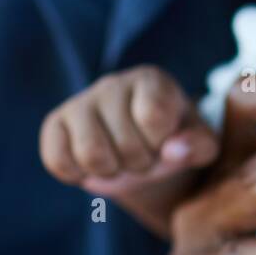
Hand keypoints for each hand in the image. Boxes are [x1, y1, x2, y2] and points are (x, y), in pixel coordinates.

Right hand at [39, 66, 218, 227]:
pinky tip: (93, 166)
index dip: (163, 143)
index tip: (166, 141)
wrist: (141, 145)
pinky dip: (78, 174)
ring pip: (90, 154)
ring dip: (112, 172)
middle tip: (144, 157)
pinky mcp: (55, 124)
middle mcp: (113, 83)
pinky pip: (57, 160)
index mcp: (151, 80)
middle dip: (141, 164)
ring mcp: (80, 102)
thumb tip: (173, 150)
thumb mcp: (200, 144)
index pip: (153, 117)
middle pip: (125, 145)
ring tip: (121, 162)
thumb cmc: (174, 139)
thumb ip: (197, 145)